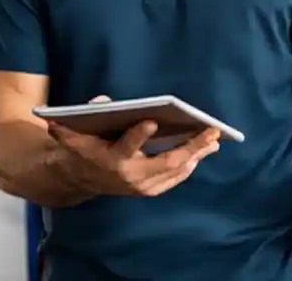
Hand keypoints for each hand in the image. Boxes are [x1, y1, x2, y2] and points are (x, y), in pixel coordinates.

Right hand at [47, 95, 220, 197]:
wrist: (79, 178)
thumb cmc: (84, 145)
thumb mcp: (77, 127)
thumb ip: (91, 113)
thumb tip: (106, 102)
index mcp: (111, 157)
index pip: (126, 146)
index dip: (138, 135)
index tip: (152, 121)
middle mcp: (129, 175)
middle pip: (164, 162)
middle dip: (190, 147)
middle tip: (211, 132)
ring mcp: (140, 186)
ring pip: (174, 171)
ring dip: (196, 156)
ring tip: (214, 141)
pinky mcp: (148, 190)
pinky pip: (174, 178)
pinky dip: (189, 165)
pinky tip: (202, 153)